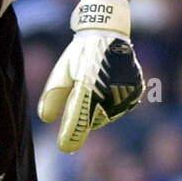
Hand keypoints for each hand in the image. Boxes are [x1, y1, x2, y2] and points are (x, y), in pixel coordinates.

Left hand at [37, 0, 143, 151]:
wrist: (107, 33)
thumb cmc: (79, 54)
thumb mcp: (61, 72)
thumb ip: (53, 96)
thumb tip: (46, 118)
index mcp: (87, 85)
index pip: (78, 119)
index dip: (71, 135)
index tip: (65, 147)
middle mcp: (109, 90)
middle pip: (92, 120)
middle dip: (83, 115)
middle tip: (80, 91)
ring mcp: (125, 91)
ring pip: (107, 116)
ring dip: (97, 110)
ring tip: (94, 84)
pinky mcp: (135, 91)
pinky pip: (120, 108)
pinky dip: (111, 104)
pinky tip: (107, 86)